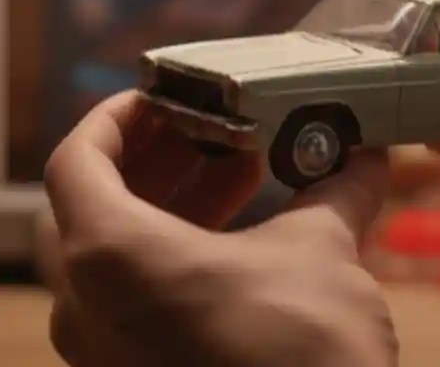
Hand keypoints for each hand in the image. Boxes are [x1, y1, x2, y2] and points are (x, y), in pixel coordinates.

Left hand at [41, 92, 395, 366]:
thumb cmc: (302, 351)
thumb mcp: (321, 251)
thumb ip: (334, 189)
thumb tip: (362, 155)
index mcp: (107, 256)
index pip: (76, 159)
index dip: (117, 118)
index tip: (161, 99)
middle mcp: (82, 309)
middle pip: (95, 205)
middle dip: (158, 162)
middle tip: (212, 135)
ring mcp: (101, 358)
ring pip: (117, 258)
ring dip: (172, 210)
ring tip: (243, 180)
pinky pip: (132, 305)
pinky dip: (174, 262)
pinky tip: (240, 247)